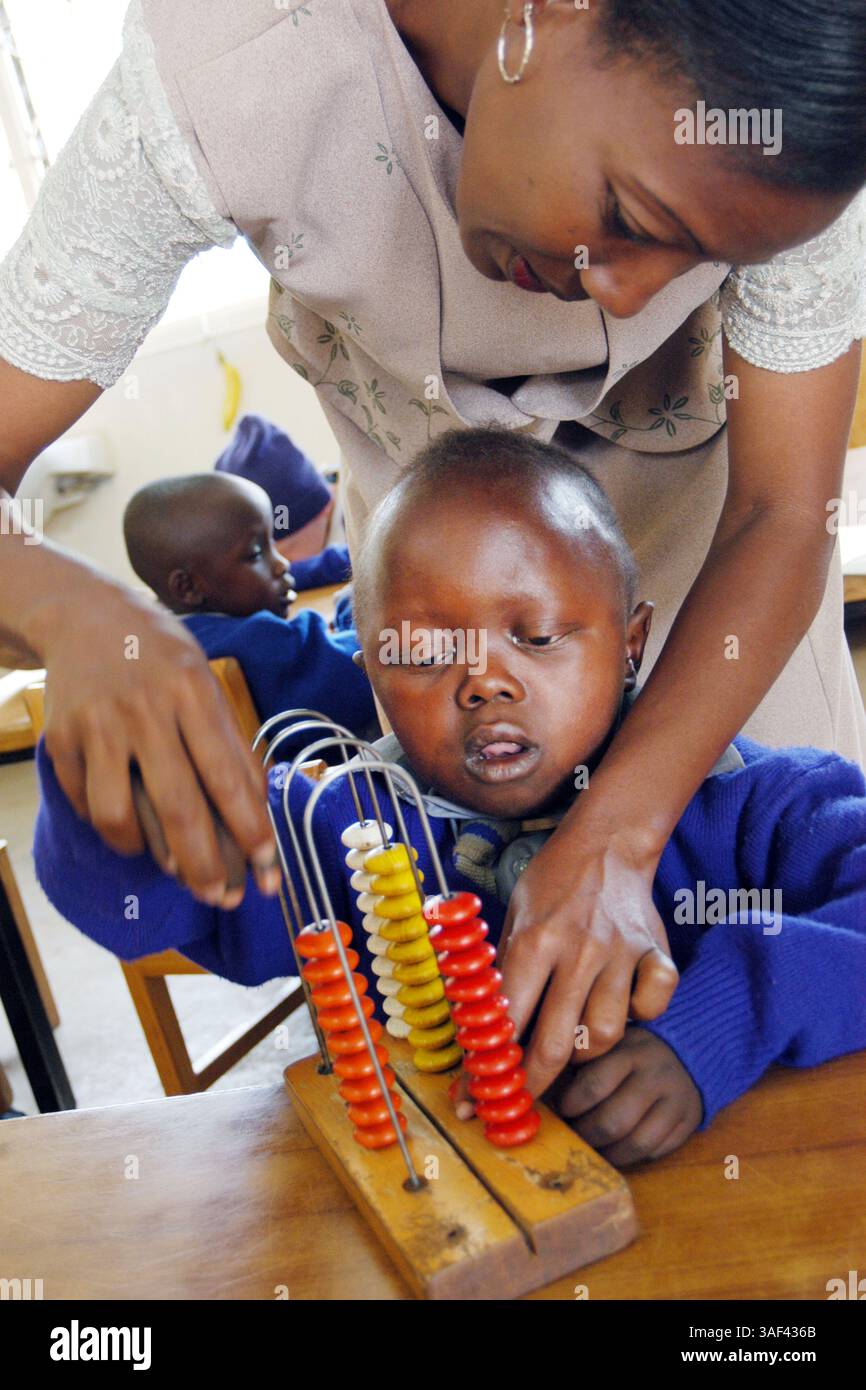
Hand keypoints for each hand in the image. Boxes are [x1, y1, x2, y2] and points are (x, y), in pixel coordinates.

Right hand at [37, 577, 278, 904]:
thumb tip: (257, 811)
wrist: (84, 615)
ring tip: (169, 864)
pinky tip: (129, 828)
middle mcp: (145, 709)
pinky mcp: (61, 739)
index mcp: (192, 692)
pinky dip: (110, 828)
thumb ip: (229, 742)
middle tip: (221, 898)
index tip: (268, 869)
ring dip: (149, 853)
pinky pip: (86, 804)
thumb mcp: (205, 682)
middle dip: (205, 865)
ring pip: (119, 816)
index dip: (250, 829)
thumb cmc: (161, 656)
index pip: (228, 775)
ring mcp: (97, 725)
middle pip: (178, 806)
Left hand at [498, 817, 678, 1095]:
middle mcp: (579, 951)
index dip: (487, 1066)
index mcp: (535, 941)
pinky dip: (640, 1017)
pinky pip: (654, 1006)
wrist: (608, 843)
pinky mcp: (655, 953)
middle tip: (523, 1097)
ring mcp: (621, 954)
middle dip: (534, 1083)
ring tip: (570, 1039)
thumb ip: (503, 971)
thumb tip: (476, 1029)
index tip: (475, 1097)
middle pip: (555, 1043)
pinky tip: (624, 1007)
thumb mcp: (513, 917)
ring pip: (604, 1035)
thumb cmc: (553, 883)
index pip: (507, 1019)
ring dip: (583, 1050)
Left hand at [550, 1027, 701, 1166]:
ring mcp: (677, 1101)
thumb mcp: (608, 1043)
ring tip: (591, 1146)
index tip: (560, 1108)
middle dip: (585, 1134)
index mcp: (631, 1050)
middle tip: (572, 1134)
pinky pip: (655, 1152)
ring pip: (637, 1143)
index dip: (570, 1105)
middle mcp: (657, 1075)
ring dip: (607, 1153)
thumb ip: (579, 1061)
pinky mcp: (689, 1122)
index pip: (594, 1085)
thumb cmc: (630, 1051)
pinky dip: (631, 1157)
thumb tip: (538, 1088)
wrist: (686, 1052)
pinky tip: (616, 1148)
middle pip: (614, 1121)